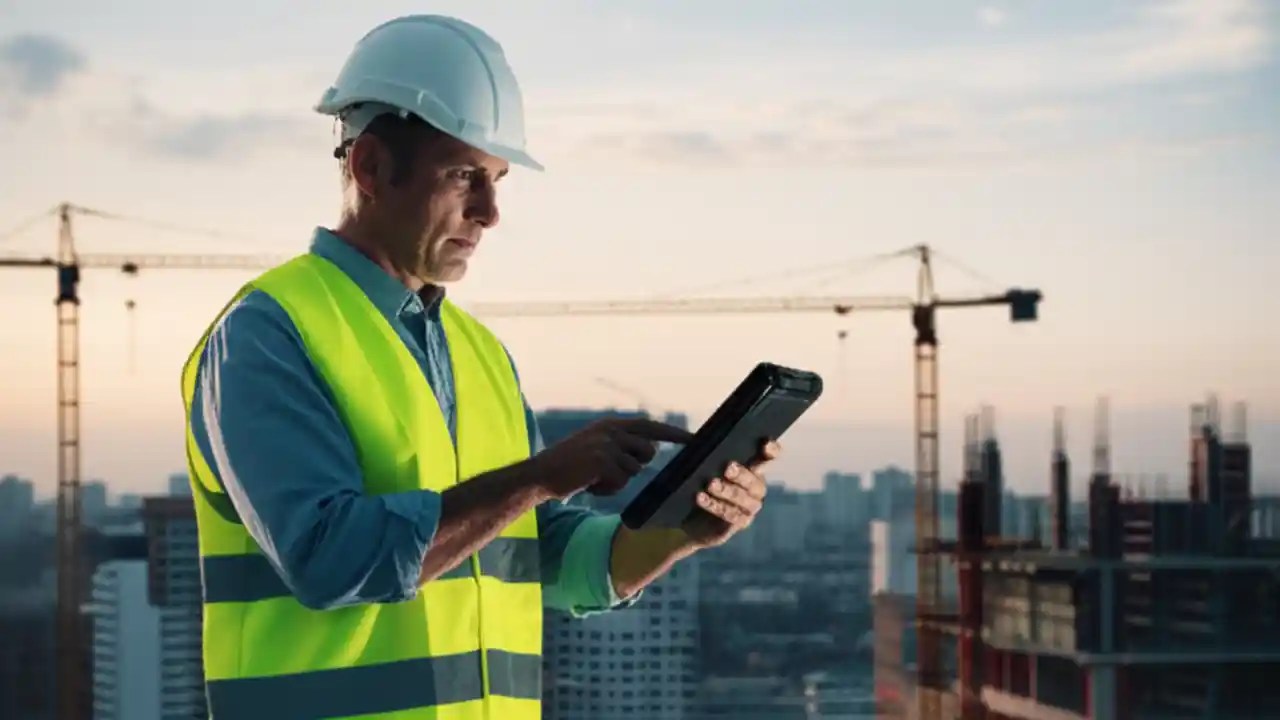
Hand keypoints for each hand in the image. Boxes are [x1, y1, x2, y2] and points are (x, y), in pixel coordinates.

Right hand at [530, 418, 692, 499]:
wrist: (541, 474)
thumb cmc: (569, 466)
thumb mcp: (596, 447)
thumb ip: (620, 446)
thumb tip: (647, 454)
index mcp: (611, 425)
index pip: (650, 427)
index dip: (673, 434)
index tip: (695, 439)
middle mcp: (612, 431)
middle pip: (648, 451)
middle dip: (635, 465)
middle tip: (607, 471)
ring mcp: (608, 445)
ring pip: (634, 469)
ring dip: (618, 480)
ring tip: (593, 478)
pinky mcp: (604, 461)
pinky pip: (621, 481)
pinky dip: (607, 488)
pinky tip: (589, 484)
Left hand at [681, 439, 780, 548]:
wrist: (690, 518)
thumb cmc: (699, 483)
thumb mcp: (701, 463)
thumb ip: (704, 449)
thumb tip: (696, 437)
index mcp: (752, 469)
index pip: (768, 458)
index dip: (772, 451)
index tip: (766, 444)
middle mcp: (756, 489)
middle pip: (755, 481)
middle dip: (742, 474)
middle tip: (728, 467)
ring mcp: (749, 508)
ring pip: (744, 500)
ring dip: (727, 491)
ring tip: (711, 484)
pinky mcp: (738, 524)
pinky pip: (732, 516)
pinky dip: (716, 506)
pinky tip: (701, 498)